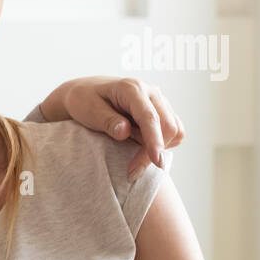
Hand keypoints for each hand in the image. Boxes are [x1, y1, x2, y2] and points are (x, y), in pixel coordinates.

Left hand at [40, 76, 184, 178]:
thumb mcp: (88, 110)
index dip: (154, 140)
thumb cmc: (84, 101)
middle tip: (132, 171)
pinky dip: (161, 144)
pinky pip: (173, 132)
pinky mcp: (162, 112)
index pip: (150, 117)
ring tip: (130, 148)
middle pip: (168, 126)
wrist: (86, 93)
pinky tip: (140, 144)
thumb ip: (107, 121)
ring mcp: (159, 102)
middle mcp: (151, 92)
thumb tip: (125, 131)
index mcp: (132, 89)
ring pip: (174, 131)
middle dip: (154, 152)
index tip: (155, 161)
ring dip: (158, 148)